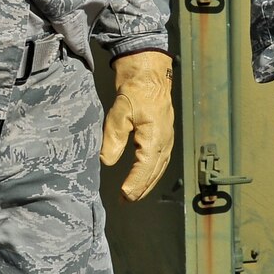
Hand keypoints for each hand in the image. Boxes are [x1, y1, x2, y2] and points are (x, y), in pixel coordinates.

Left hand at [99, 50, 174, 201]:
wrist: (149, 72)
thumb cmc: (135, 90)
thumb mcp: (120, 112)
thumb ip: (114, 137)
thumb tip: (107, 161)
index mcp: (155, 138)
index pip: (145, 168)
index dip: (134, 183)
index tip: (123, 194)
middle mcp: (165, 142)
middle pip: (154, 173)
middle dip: (140, 189)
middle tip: (125, 201)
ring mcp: (167, 140)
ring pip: (158, 169)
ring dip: (146, 184)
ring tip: (132, 196)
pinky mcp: (164, 136)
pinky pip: (159, 161)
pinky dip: (151, 173)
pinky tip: (142, 177)